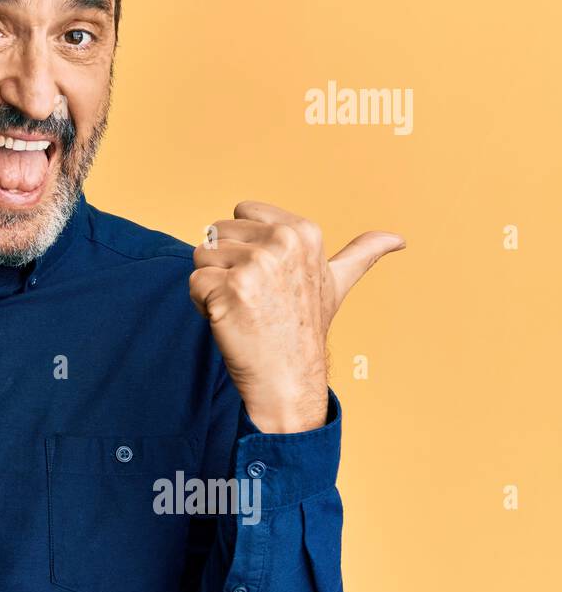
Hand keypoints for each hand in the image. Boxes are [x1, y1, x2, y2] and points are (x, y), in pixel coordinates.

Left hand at [189, 201, 403, 433]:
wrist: (288, 379)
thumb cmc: (305, 329)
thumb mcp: (337, 284)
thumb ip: (362, 254)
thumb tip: (398, 239)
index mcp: (303, 232)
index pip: (240, 213)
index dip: (243, 245)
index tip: (265, 276)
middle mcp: (282, 242)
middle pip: (216, 233)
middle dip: (224, 265)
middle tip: (252, 298)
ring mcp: (257, 265)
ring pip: (201, 255)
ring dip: (211, 284)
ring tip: (241, 309)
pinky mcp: (231, 289)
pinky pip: (194, 282)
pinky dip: (201, 304)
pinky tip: (228, 321)